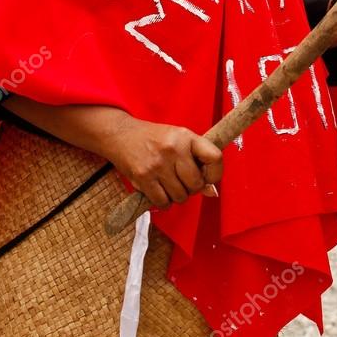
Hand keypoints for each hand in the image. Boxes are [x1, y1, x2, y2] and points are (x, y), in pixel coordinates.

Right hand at [105, 119, 222, 210]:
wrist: (120, 134)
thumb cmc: (153, 139)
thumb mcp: (178, 140)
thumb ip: (197, 162)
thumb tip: (212, 192)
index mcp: (186, 137)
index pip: (215, 158)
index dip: (215, 174)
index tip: (207, 178)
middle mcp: (174, 149)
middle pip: (196, 184)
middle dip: (191, 188)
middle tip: (182, 181)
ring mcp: (158, 164)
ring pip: (180, 196)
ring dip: (176, 196)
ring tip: (168, 184)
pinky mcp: (143, 177)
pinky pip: (163, 202)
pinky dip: (163, 202)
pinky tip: (158, 190)